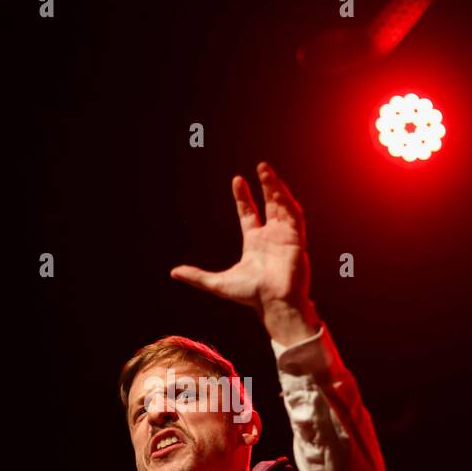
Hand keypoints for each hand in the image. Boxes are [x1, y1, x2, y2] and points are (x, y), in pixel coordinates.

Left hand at [170, 161, 319, 343]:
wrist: (274, 303)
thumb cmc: (250, 295)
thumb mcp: (218, 283)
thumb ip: (197, 276)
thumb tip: (174, 272)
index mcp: (255, 243)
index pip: (249, 213)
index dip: (243, 197)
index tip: (237, 180)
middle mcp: (271, 237)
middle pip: (269, 204)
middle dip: (266, 185)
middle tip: (260, 167)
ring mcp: (285, 237)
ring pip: (283, 207)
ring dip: (277, 189)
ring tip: (267, 172)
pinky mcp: (297, 240)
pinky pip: (296, 217)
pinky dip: (289, 203)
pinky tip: (281, 191)